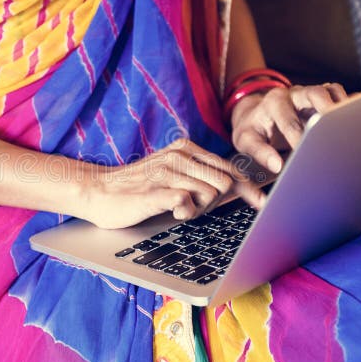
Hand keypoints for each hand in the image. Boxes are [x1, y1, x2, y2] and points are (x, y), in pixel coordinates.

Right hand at [75, 139, 263, 228]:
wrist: (98, 191)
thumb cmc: (138, 187)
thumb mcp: (173, 173)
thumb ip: (202, 175)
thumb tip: (240, 187)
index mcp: (186, 149)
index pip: (229, 167)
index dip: (249, 188)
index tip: (262, 203)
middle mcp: (180, 156)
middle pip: (225, 182)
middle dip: (218, 201)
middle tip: (194, 207)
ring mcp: (168, 172)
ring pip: (210, 194)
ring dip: (201, 208)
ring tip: (179, 208)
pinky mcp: (156, 191)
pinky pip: (187, 203)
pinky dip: (186, 212)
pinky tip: (172, 212)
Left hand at [231, 83, 347, 174]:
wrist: (256, 114)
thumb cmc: (253, 129)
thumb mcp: (246, 140)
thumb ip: (259, 152)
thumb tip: (278, 166)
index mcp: (274, 103)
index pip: (289, 120)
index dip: (298, 137)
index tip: (304, 152)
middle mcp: (294, 94)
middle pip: (316, 94)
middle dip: (327, 111)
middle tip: (336, 132)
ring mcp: (311, 94)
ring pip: (332, 91)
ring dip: (343, 107)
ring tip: (352, 127)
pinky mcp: (323, 98)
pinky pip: (340, 97)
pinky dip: (350, 106)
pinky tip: (358, 122)